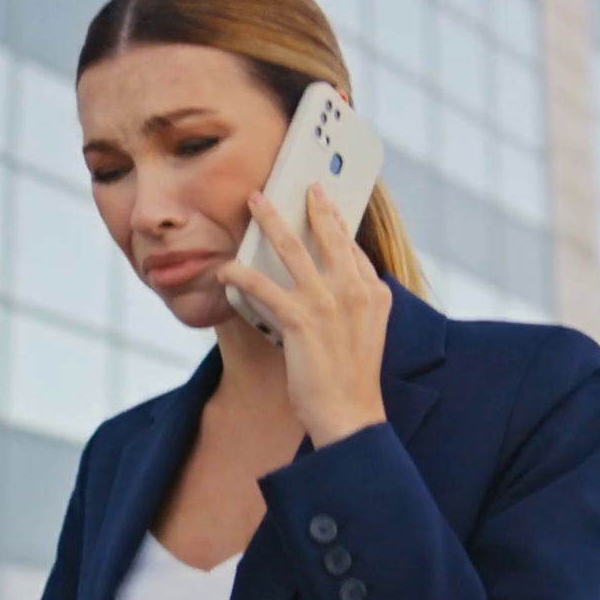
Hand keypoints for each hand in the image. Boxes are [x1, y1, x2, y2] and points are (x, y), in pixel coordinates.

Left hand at [217, 184, 390, 445]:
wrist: (349, 414)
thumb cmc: (351, 379)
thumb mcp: (365, 333)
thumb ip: (353, 303)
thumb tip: (331, 283)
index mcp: (374, 293)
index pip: (353, 246)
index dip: (337, 221)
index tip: (325, 202)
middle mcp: (354, 291)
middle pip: (330, 235)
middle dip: (312, 205)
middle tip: (299, 185)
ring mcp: (327, 303)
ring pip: (293, 249)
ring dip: (270, 220)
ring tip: (255, 201)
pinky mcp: (299, 320)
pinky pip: (262, 286)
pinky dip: (240, 274)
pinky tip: (225, 269)